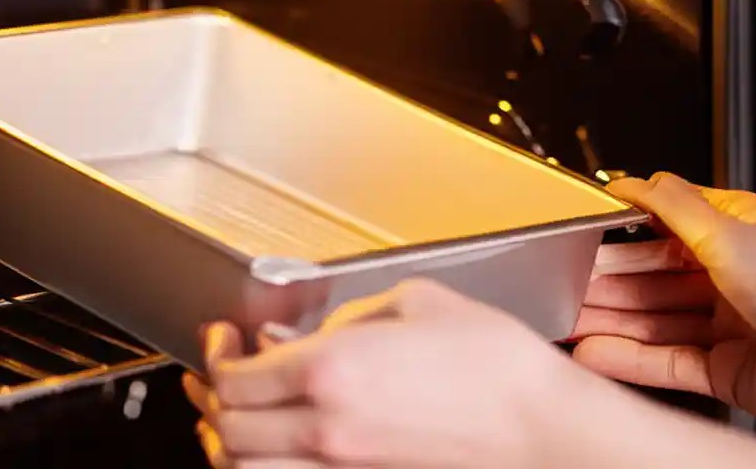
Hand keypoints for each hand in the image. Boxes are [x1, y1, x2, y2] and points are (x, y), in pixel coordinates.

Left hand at [182, 278, 612, 467]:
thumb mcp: (415, 303)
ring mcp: (344, 466)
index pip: (237, 375)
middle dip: (210, 397)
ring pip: (248, 467)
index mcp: (332, 369)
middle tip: (215, 371)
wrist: (545, 428)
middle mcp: (328, 426)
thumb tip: (312, 333)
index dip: (215, 354)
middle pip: (230, 425)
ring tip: (227, 416)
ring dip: (226, 440)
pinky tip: (271, 449)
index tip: (222, 338)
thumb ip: (347, 315)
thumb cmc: (497, 366)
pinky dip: (263, 466)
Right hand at [570, 172, 755, 426]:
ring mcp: (727, 326)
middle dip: (610, 280)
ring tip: (570, 318)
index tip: (584, 229)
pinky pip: (665, 361)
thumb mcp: (724, 229)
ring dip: (612, 319)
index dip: (626, 228)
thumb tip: (630, 180)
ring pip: (655, 320)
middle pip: (654, 277)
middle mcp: (732, 277)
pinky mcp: (724, 370)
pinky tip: (596, 350)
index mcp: (738, 233)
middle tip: (566, 281)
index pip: (668, 225)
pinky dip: (628, 357)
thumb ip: (670, 204)